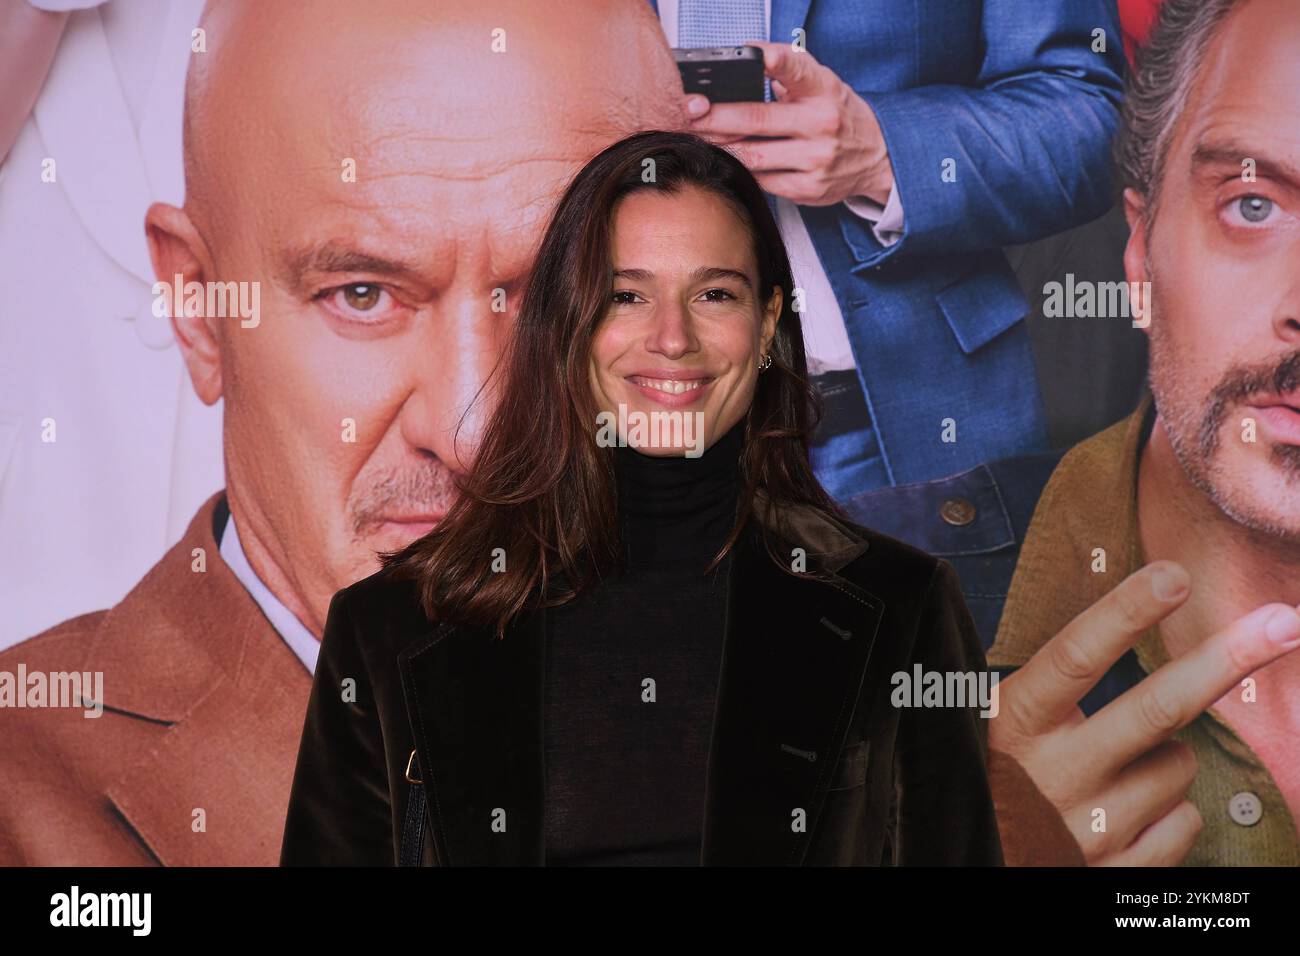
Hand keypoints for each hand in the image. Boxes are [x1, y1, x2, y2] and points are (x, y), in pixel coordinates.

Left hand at [683, 40, 893, 206]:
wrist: (878, 158)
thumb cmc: (838, 115)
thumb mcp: (823, 85)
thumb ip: (787, 73)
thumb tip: (743, 61)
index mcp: (824, 90)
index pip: (797, 68)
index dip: (772, 60)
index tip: (749, 53)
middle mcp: (822, 124)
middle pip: (756, 119)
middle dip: (716, 115)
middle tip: (689, 111)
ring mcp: (816, 160)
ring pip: (753, 155)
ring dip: (720, 146)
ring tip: (697, 137)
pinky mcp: (809, 189)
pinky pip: (762, 180)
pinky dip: (741, 168)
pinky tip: (727, 159)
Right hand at [989, 560, 1299, 864]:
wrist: (970, 861)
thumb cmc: (986, 776)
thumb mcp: (987, 722)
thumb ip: (1040, 684)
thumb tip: (1106, 631)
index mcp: (1016, 725)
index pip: (1076, 657)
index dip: (1125, 613)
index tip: (1174, 576)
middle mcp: (1056, 775)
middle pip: (1157, 708)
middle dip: (1226, 659)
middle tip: (1281, 621)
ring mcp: (1092, 828)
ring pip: (1179, 766)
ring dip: (1164, 757)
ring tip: (1114, 767)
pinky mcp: (1118, 872)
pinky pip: (1185, 823)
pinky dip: (1169, 810)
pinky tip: (1128, 809)